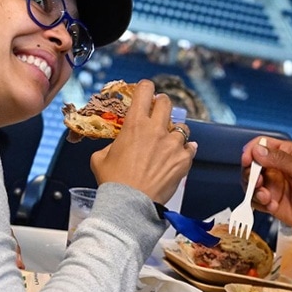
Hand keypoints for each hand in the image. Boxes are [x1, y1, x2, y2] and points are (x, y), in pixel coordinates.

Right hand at [90, 80, 194, 203]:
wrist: (131, 204)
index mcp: (134, 124)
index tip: (145, 91)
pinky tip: (179, 155)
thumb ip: (111, 145)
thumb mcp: (100, 159)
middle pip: (166, 102)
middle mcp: (156, 129)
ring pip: (182, 126)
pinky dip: (186, 150)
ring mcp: (173, 144)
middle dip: (162, 104)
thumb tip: (117, 145)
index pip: (144, 91)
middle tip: (158, 112)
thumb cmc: (113, 182)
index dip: (145, 88)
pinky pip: (191, 147)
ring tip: (169, 141)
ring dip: (175, 131)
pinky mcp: (184, 159)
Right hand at [241, 137, 291, 235]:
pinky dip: (259, 203)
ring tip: (266, 197)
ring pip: (251, 183)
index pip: (262, 145)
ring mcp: (273, 185)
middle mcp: (276, 167)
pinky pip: (255, 200)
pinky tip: (272, 206)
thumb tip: (258, 150)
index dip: (252, 151)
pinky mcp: (271, 201)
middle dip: (250, 174)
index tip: (248, 160)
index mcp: (286, 153)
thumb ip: (280, 160)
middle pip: (251, 165)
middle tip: (258, 182)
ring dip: (254, 190)